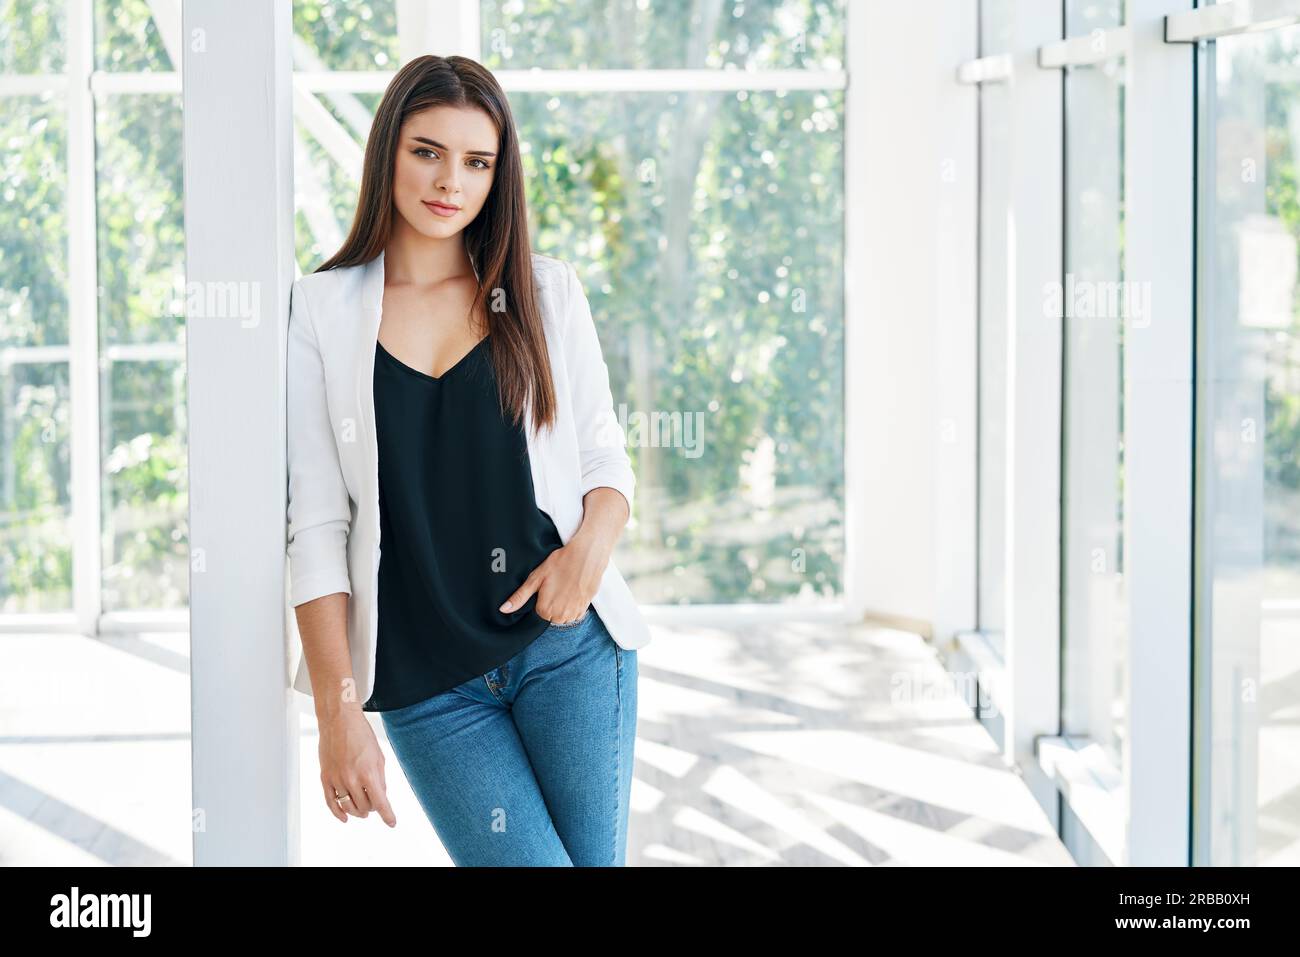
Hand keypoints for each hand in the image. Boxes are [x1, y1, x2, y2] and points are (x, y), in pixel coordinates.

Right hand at [318, 709, 396, 825]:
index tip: (392, 823)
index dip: (387, 815)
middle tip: (375, 804)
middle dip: (372, 808)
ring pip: (349, 807)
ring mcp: (337, 779)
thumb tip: (380, 797)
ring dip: (358, 811)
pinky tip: (345, 818)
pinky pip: (331, 802)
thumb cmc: (361, 736)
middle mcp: (351, 779)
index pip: (380, 803)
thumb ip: (380, 779)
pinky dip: (338, 813)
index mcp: (368, 773)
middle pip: (365, 807)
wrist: (339, 721)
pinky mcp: (325, 778)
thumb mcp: (379, 757)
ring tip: (363, 810)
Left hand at [499, 540, 605, 623]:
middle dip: (553, 603)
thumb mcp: (536, 578)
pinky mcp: (586, 608)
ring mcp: (575, 613)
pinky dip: (574, 604)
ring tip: (566, 586)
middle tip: (557, 584)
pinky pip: (576, 613)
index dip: (542, 597)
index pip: (539, 612)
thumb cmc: (560, 563)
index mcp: (546, 609)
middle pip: (551, 615)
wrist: (587, 554)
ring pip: (564, 615)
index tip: (547, 585)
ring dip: (564, 605)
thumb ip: (520, 597)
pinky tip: (574, 589)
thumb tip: (503, 610)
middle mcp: (560, 616)